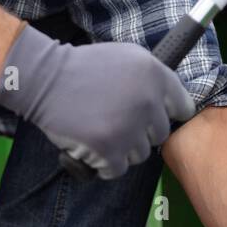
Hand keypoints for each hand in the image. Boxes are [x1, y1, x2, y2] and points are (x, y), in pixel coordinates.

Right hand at [0, 23, 195, 179]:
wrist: (44, 78)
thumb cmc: (84, 68)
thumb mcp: (126, 57)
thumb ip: (152, 78)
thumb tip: (171, 104)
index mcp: (155, 74)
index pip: (182, 108)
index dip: (166, 114)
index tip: (151, 117)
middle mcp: (147, 101)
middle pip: (159, 135)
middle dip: (140, 132)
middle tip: (115, 122)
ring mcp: (129, 127)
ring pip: (140, 154)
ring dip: (122, 149)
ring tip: (100, 130)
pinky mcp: (109, 149)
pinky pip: (117, 169)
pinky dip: (103, 164)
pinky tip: (91, 147)